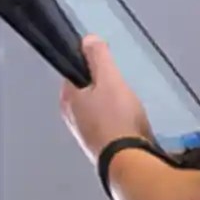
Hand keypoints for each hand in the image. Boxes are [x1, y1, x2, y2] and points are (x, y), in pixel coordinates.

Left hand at [59, 35, 152, 163]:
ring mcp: (85, 132)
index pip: (76, 70)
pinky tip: (131, 121)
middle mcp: (71, 116)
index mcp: (68, 98)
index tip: (110, 67)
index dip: (94, 64)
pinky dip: (118, 118)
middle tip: (124, 88)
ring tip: (130, 106)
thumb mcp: (110, 80)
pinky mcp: (100, 144)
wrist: (128, 159)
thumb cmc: (117, 118)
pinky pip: (108, 122)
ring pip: (98, 106)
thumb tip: (88, 39)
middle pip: (89, 89)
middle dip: (107, 86)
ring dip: (114, 103)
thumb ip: (99, 57)